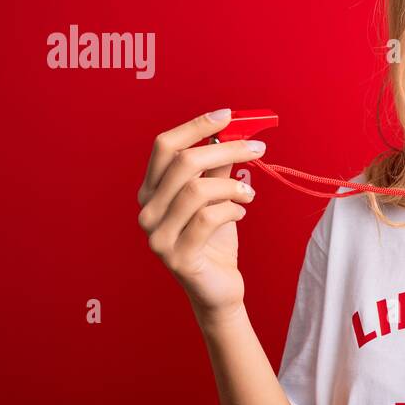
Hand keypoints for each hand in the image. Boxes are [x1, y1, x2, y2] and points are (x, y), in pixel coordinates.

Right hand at [136, 109, 267, 320]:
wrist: (218, 288)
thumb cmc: (215, 239)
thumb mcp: (216, 197)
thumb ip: (218, 167)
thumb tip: (234, 132)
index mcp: (151, 191)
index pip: (164, 147)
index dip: (195, 127)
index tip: (227, 115)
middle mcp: (147, 211)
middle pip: (184, 163)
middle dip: (227, 149)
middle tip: (258, 148)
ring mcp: (157, 236)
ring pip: (197, 191)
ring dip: (232, 186)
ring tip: (248, 194)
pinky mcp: (177, 257)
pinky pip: (207, 219)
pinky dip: (231, 209)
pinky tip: (240, 212)